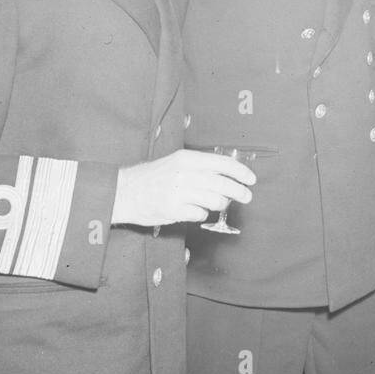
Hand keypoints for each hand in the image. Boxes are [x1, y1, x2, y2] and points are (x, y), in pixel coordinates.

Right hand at [112, 148, 255, 226]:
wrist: (123, 192)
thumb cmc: (152, 178)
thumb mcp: (175, 163)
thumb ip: (199, 167)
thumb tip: (227, 175)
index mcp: (186, 158)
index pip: (222, 163)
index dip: (240, 172)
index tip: (251, 179)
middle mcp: (184, 174)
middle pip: (223, 183)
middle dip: (239, 192)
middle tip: (247, 197)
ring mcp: (178, 192)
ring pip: (214, 200)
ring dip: (219, 204)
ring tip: (214, 203)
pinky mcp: (173, 210)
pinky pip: (200, 215)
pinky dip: (201, 214)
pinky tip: (194, 211)